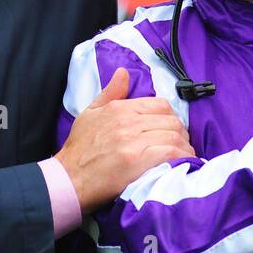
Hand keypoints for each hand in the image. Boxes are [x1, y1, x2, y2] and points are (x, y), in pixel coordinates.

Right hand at [55, 68, 195, 213]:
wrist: (68, 180)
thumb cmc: (78, 149)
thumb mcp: (90, 114)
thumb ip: (110, 93)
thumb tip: (123, 72)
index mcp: (120, 108)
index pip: (160, 105)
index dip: (171, 116)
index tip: (172, 128)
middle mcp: (129, 122)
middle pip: (171, 121)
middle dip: (181, 133)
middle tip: (181, 144)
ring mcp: (133, 142)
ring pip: (174, 137)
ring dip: (184, 147)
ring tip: (184, 155)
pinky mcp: (137, 162)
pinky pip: (170, 153)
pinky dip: (181, 157)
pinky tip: (183, 163)